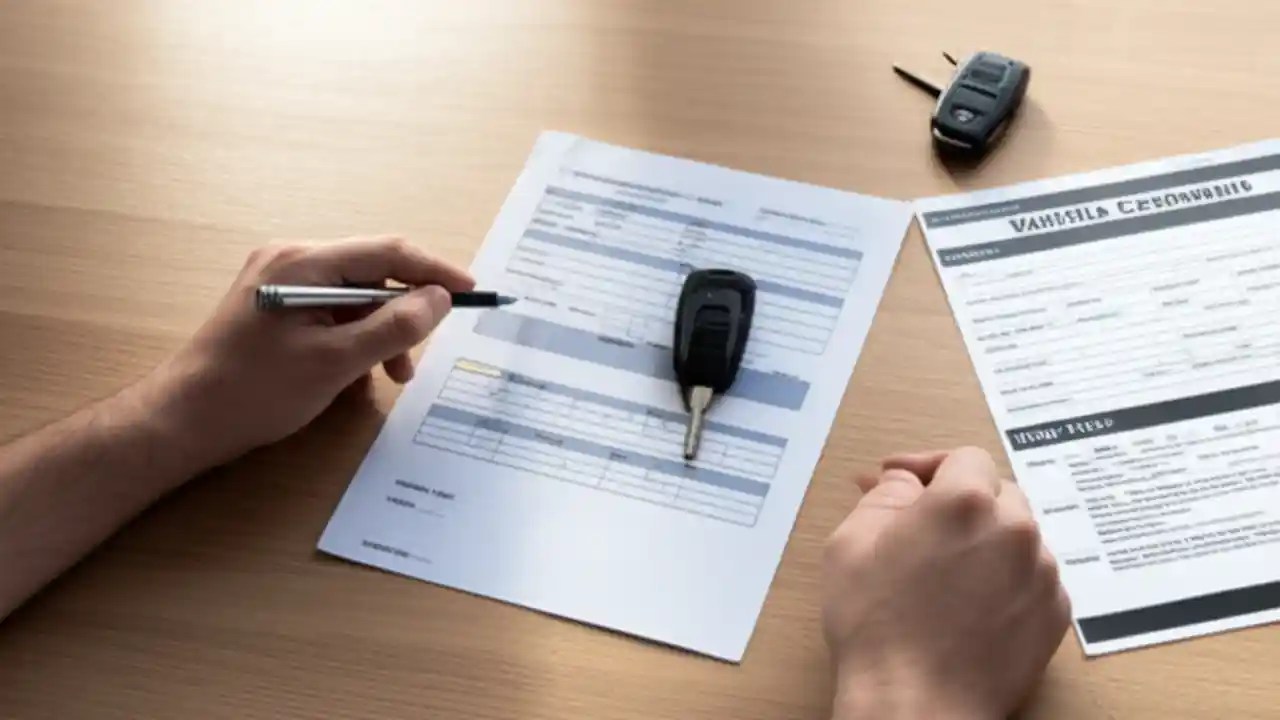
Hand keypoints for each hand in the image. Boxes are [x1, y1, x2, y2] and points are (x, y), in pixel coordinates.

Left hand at [147, 236, 473, 468]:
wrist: (184, 421)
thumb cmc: (254, 391)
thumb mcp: (335, 362)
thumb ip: (393, 328)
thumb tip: (438, 300)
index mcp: (302, 262)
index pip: (385, 252)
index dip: (433, 271)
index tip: (470, 291)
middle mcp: (290, 261)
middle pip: (370, 275)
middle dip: (402, 315)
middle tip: (419, 357)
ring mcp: (279, 283)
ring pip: (353, 299)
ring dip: (379, 334)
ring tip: (388, 378)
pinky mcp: (273, 308)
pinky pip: (331, 314)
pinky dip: (352, 341)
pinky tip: (354, 376)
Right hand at [823, 447, 1070, 719]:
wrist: (916, 704)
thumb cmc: (875, 624)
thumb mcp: (851, 540)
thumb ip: (885, 494)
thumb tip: (906, 482)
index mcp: (965, 501)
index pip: (963, 457)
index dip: (929, 465)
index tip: (902, 480)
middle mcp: (1015, 529)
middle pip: (997, 491)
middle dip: (961, 500)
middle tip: (921, 524)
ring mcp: (1042, 573)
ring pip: (1019, 534)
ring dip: (987, 539)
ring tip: (948, 567)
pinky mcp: (1055, 613)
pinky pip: (1034, 576)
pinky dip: (1007, 577)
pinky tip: (972, 600)